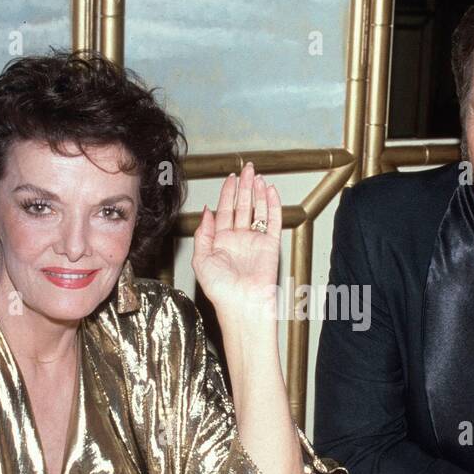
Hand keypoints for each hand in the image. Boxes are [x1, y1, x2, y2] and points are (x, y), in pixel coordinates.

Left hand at [192, 162, 281, 324]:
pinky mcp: (270, 245)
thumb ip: (203, 234)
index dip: (227, 193)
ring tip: (257, 176)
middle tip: (247, 169)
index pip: (224, 211)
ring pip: (257, 210)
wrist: (242, 304)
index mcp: (221, 242)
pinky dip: (273, 206)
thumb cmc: (221, 290)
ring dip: (257, 193)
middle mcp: (238, 240)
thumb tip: (206, 212)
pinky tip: (271, 192)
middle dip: (244, 187)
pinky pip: (272, 221)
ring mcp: (255, 241)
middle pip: (242, 206)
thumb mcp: (201, 260)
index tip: (230, 178)